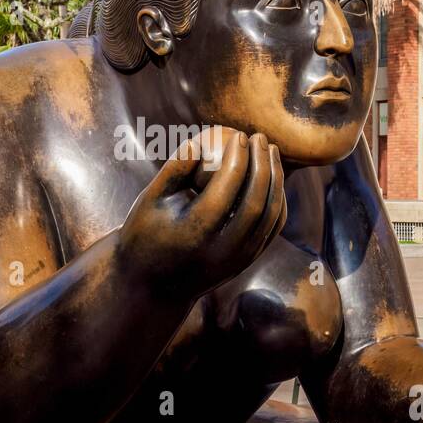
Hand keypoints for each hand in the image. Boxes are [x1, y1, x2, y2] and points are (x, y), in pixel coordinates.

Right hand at [119, 127, 285, 296]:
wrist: (152, 287)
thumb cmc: (145, 235)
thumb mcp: (149, 200)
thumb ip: (175, 169)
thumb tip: (201, 138)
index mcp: (194, 233)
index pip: (226, 189)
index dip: (237, 158)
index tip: (240, 135)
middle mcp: (221, 251)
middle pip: (256, 203)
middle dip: (262, 165)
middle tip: (260, 137)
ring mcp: (238, 260)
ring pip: (271, 216)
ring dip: (276, 180)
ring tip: (270, 151)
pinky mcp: (247, 262)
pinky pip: (272, 228)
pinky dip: (278, 200)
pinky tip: (273, 177)